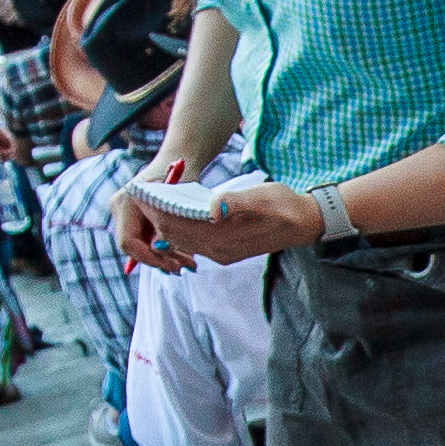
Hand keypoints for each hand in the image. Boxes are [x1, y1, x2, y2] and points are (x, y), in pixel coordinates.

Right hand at [113, 149, 202, 271]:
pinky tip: (177, 255)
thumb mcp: (179, 207)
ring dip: (159, 257)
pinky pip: (141, 238)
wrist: (180, 158)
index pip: (128, 242)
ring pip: (137, 245)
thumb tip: (171, 262)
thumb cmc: (183, 178)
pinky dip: (158, 248)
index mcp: (126, 201)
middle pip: (131, 246)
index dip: (148, 258)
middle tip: (182, 268)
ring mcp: (122, 210)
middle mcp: (118, 205)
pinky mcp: (131, 214)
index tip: (172, 265)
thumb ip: (171, 232)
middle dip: (156, 260)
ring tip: (184, 264)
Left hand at [152, 175, 320, 267]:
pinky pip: (192, 242)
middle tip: (140, 195)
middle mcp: (217, 250)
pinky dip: (179, 229)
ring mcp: (220, 253)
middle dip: (155, 217)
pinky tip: (175, 214)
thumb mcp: (261, 197)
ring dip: (165, 223)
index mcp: (222, 238)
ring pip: (181, 240)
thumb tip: (214, 206)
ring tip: (152, 202)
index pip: (177, 226)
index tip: (143, 193)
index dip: (157, 210)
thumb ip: (236, 202)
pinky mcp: (224, 250)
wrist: (304, 224)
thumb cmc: (284, 205)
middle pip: (173, 236)